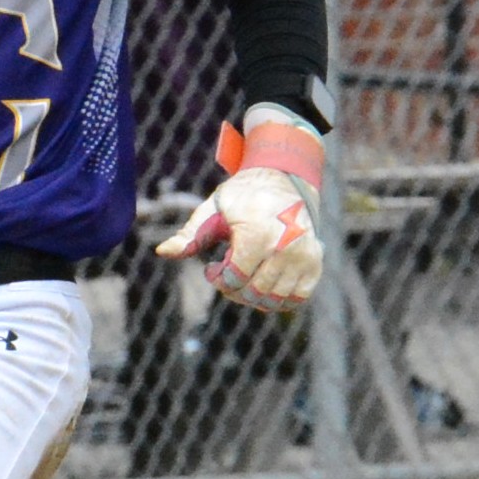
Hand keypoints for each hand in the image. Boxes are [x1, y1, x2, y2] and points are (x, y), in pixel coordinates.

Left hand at [154, 113, 325, 313]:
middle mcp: (286, 247)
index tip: (213, 267)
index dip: (218, 279)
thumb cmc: (242, 197)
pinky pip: (298, 297)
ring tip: (245, 278)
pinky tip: (265, 282)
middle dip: (234, 290)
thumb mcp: (212, 210)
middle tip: (227, 275)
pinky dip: (280, 298)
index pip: (235, 279)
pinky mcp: (316, 262)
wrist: (283, 179)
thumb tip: (162, 252)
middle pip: (254, 292)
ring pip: (275, 299)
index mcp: (258, 234)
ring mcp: (304, 256)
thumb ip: (189, 235)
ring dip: (254, 297)